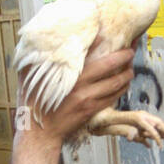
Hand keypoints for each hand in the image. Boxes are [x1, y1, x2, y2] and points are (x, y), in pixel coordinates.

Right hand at [19, 48, 134, 141]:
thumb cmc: (33, 101)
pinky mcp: (93, 110)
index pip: (91, 51)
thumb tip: (46, 39)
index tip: (114, 33)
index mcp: (68, 72)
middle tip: (132, 49)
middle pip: (111, 66)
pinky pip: (113, 97)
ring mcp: (89, 98)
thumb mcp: (31, 74)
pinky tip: (124, 84)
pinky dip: (121, 89)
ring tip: (131, 67)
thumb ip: (40, 56)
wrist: (39, 131)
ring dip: (127, 74)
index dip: (106, 40)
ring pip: (116, 83)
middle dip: (125, 56)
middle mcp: (82, 84)